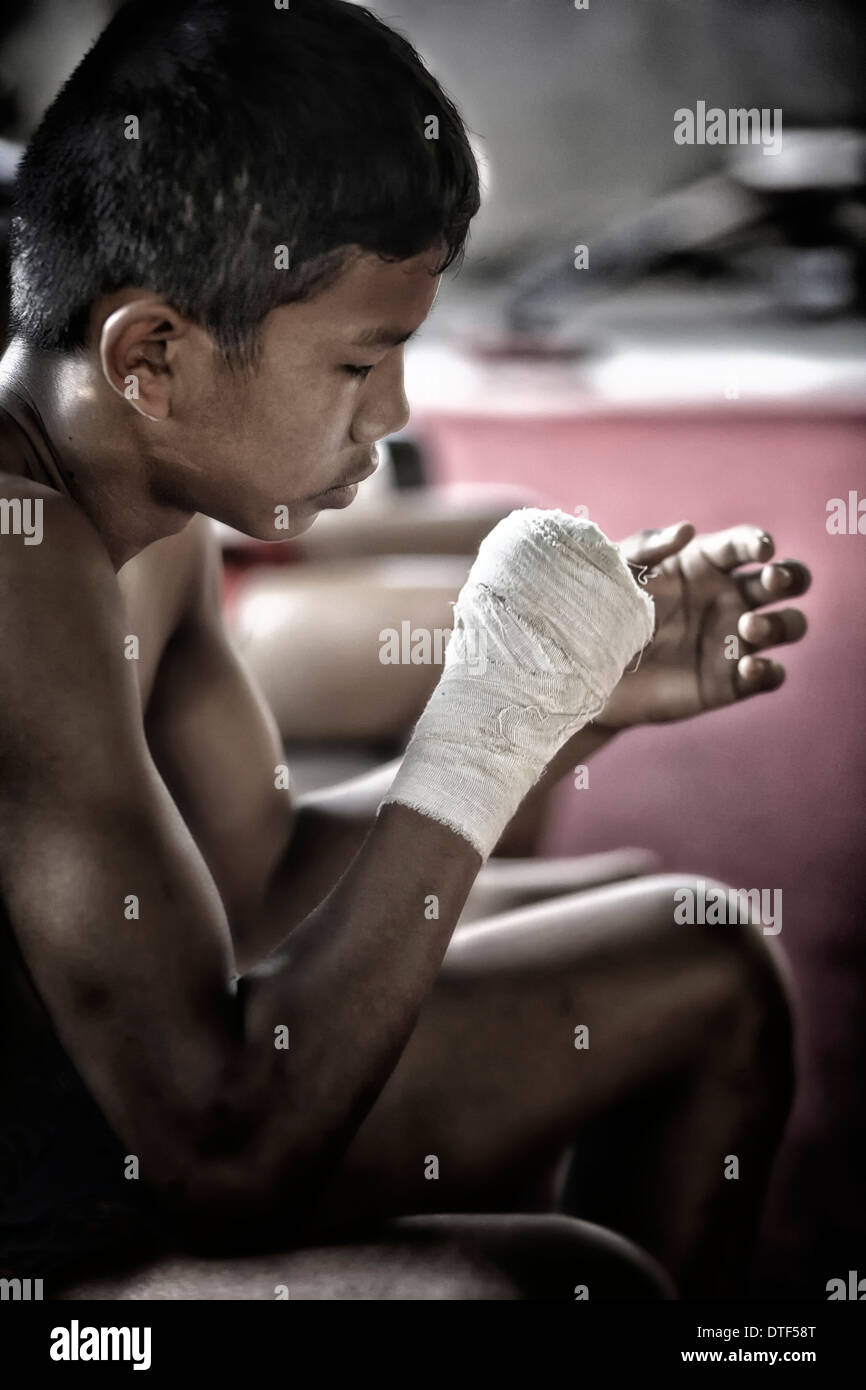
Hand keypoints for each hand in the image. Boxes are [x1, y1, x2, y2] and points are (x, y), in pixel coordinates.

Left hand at [595, 522, 809, 728]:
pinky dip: (770, 671)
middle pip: (788, 580)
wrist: (588, 669)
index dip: (759, 542)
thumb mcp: (617, 572)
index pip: (745, 545)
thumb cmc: (603, 608)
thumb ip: (647, 547)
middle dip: (791, 577)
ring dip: (781, 623)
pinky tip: (747, 667)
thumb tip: (686, 530)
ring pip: (789, 625)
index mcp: (705, 563)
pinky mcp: (730, 682)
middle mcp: (729, 597)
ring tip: (747, 626)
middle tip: (770, 580)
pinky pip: (770, 675)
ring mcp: (734, 640)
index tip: (761, 550)